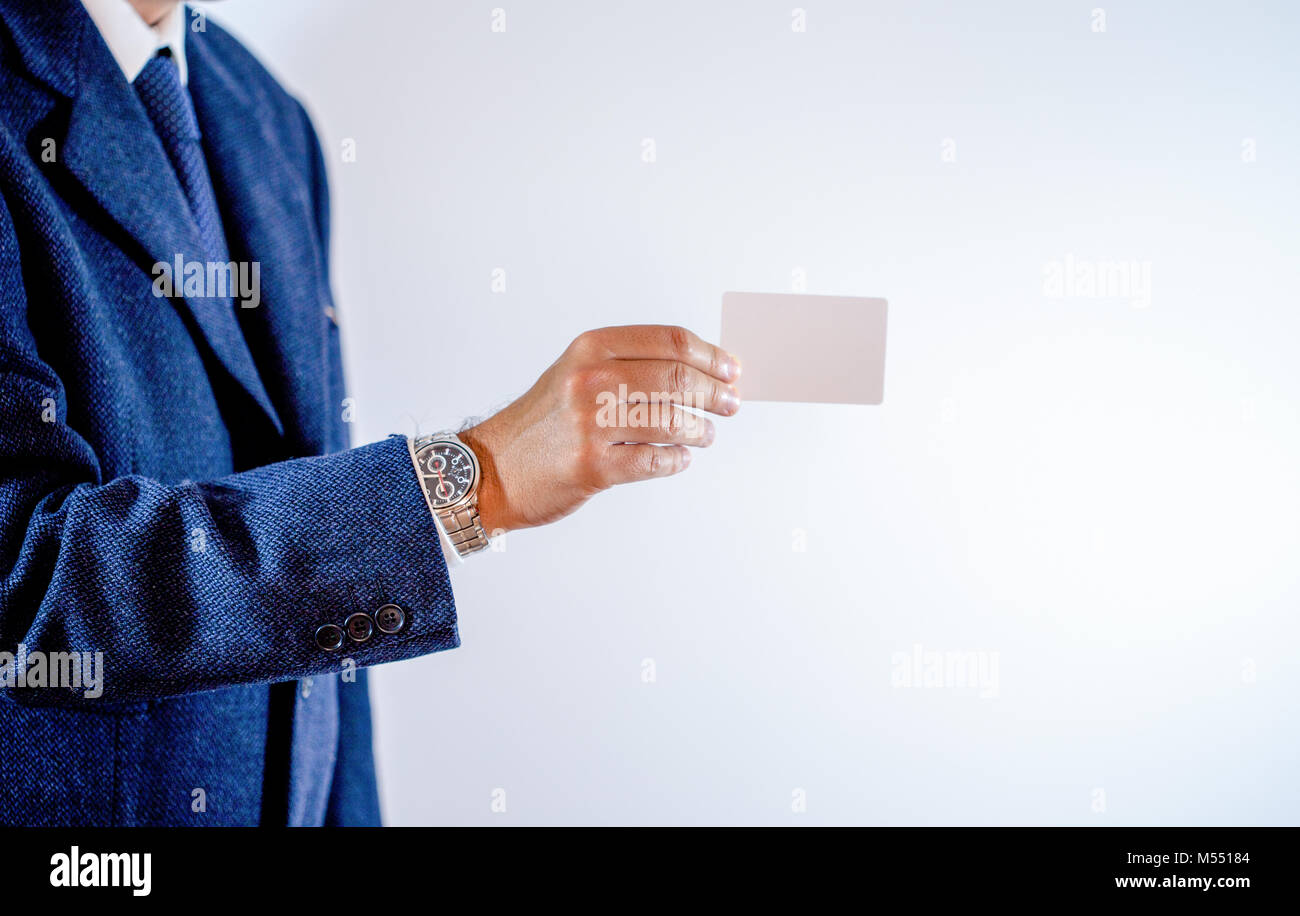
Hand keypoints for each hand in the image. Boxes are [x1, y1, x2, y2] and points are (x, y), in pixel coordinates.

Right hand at [459, 325, 741, 532]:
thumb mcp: (576, 372)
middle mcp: (590, 380)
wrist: (494, 467)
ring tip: (705, 434)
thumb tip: (699, 369)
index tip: (731, 370)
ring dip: (700, 429)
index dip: (711, 356)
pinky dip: (677, 460)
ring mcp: (590, 424)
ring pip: (672, 420)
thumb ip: (629, 364)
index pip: (670, 341)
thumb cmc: (544, 422)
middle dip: (715, 393)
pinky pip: (656, 460)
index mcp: (590, 348)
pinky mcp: (593, 466)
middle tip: (730, 404)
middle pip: (677, 378)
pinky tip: (679, 458)